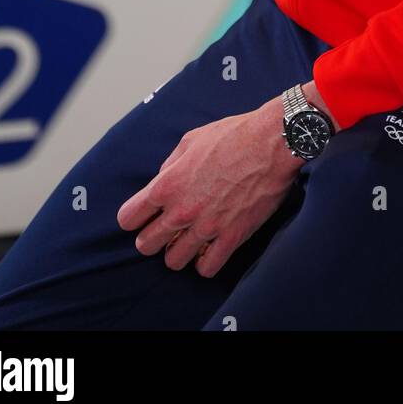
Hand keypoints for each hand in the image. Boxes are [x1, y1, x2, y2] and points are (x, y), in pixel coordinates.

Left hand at [116, 98, 298, 278]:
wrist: (273, 142)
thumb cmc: (234, 135)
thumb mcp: (192, 140)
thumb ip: (170, 165)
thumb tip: (162, 181)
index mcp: (168, 184)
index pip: (128, 218)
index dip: (134, 218)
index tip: (145, 216)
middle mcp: (182, 210)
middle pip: (146, 245)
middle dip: (152, 238)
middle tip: (165, 230)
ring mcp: (207, 227)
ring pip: (173, 261)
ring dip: (178, 251)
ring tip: (189, 239)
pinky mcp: (232, 237)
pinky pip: (206, 268)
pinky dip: (205, 262)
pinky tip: (211, 248)